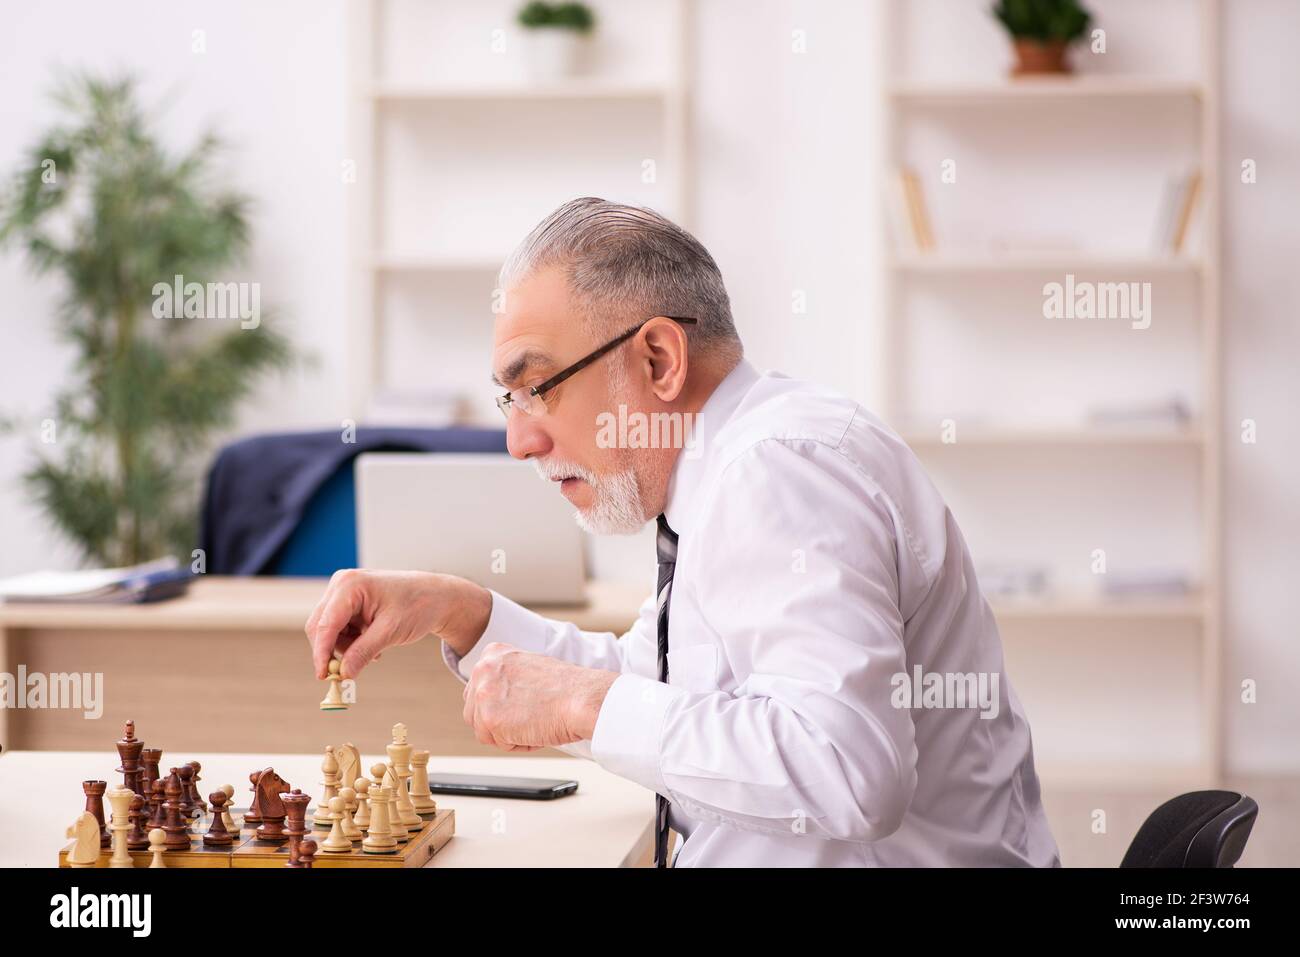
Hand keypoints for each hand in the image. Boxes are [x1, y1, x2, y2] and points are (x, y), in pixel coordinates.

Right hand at [305, 569, 491, 679]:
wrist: (435, 597)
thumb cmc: (418, 606)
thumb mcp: (391, 632)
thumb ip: (363, 652)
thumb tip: (343, 675)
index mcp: (350, 585)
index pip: (325, 624)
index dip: (321, 652)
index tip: (323, 676)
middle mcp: (341, 585)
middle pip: (320, 627)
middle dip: (334, 651)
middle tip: (348, 674)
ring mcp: (343, 592)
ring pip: (328, 631)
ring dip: (346, 648)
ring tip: (375, 652)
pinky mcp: (347, 602)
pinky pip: (338, 629)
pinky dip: (351, 642)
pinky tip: (372, 644)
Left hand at [462, 643, 618, 750]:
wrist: (582, 699)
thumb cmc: (567, 688)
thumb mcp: (529, 668)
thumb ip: (506, 679)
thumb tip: (497, 699)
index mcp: (493, 653)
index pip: (479, 689)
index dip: (502, 704)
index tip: (521, 703)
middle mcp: (483, 669)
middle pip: (474, 710)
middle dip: (499, 720)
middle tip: (528, 716)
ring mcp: (484, 693)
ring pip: (483, 729)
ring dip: (508, 733)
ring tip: (533, 721)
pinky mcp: (489, 719)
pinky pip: (497, 743)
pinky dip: (517, 743)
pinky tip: (534, 729)